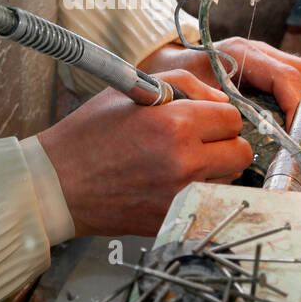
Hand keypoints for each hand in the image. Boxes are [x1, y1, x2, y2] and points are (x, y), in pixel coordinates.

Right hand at [37, 69, 252, 236]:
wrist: (58, 184)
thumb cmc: (90, 133)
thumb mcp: (134, 89)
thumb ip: (185, 83)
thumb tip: (220, 98)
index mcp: (176, 124)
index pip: (233, 118)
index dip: (218, 115)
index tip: (203, 118)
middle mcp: (185, 161)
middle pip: (242, 152)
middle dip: (225, 142)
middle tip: (199, 140)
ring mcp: (181, 195)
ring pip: (230, 179)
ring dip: (215, 169)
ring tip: (182, 161)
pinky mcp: (174, 218)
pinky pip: (209, 202)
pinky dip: (199, 191)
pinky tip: (172, 182)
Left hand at [140, 38, 300, 162]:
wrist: (165, 66)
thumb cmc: (175, 79)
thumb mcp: (190, 91)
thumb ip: (214, 109)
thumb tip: (243, 140)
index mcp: (245, 53)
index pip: (287, 78)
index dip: (300, 109)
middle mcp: (265, 55)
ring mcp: (273, 66)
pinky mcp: (274, 81)